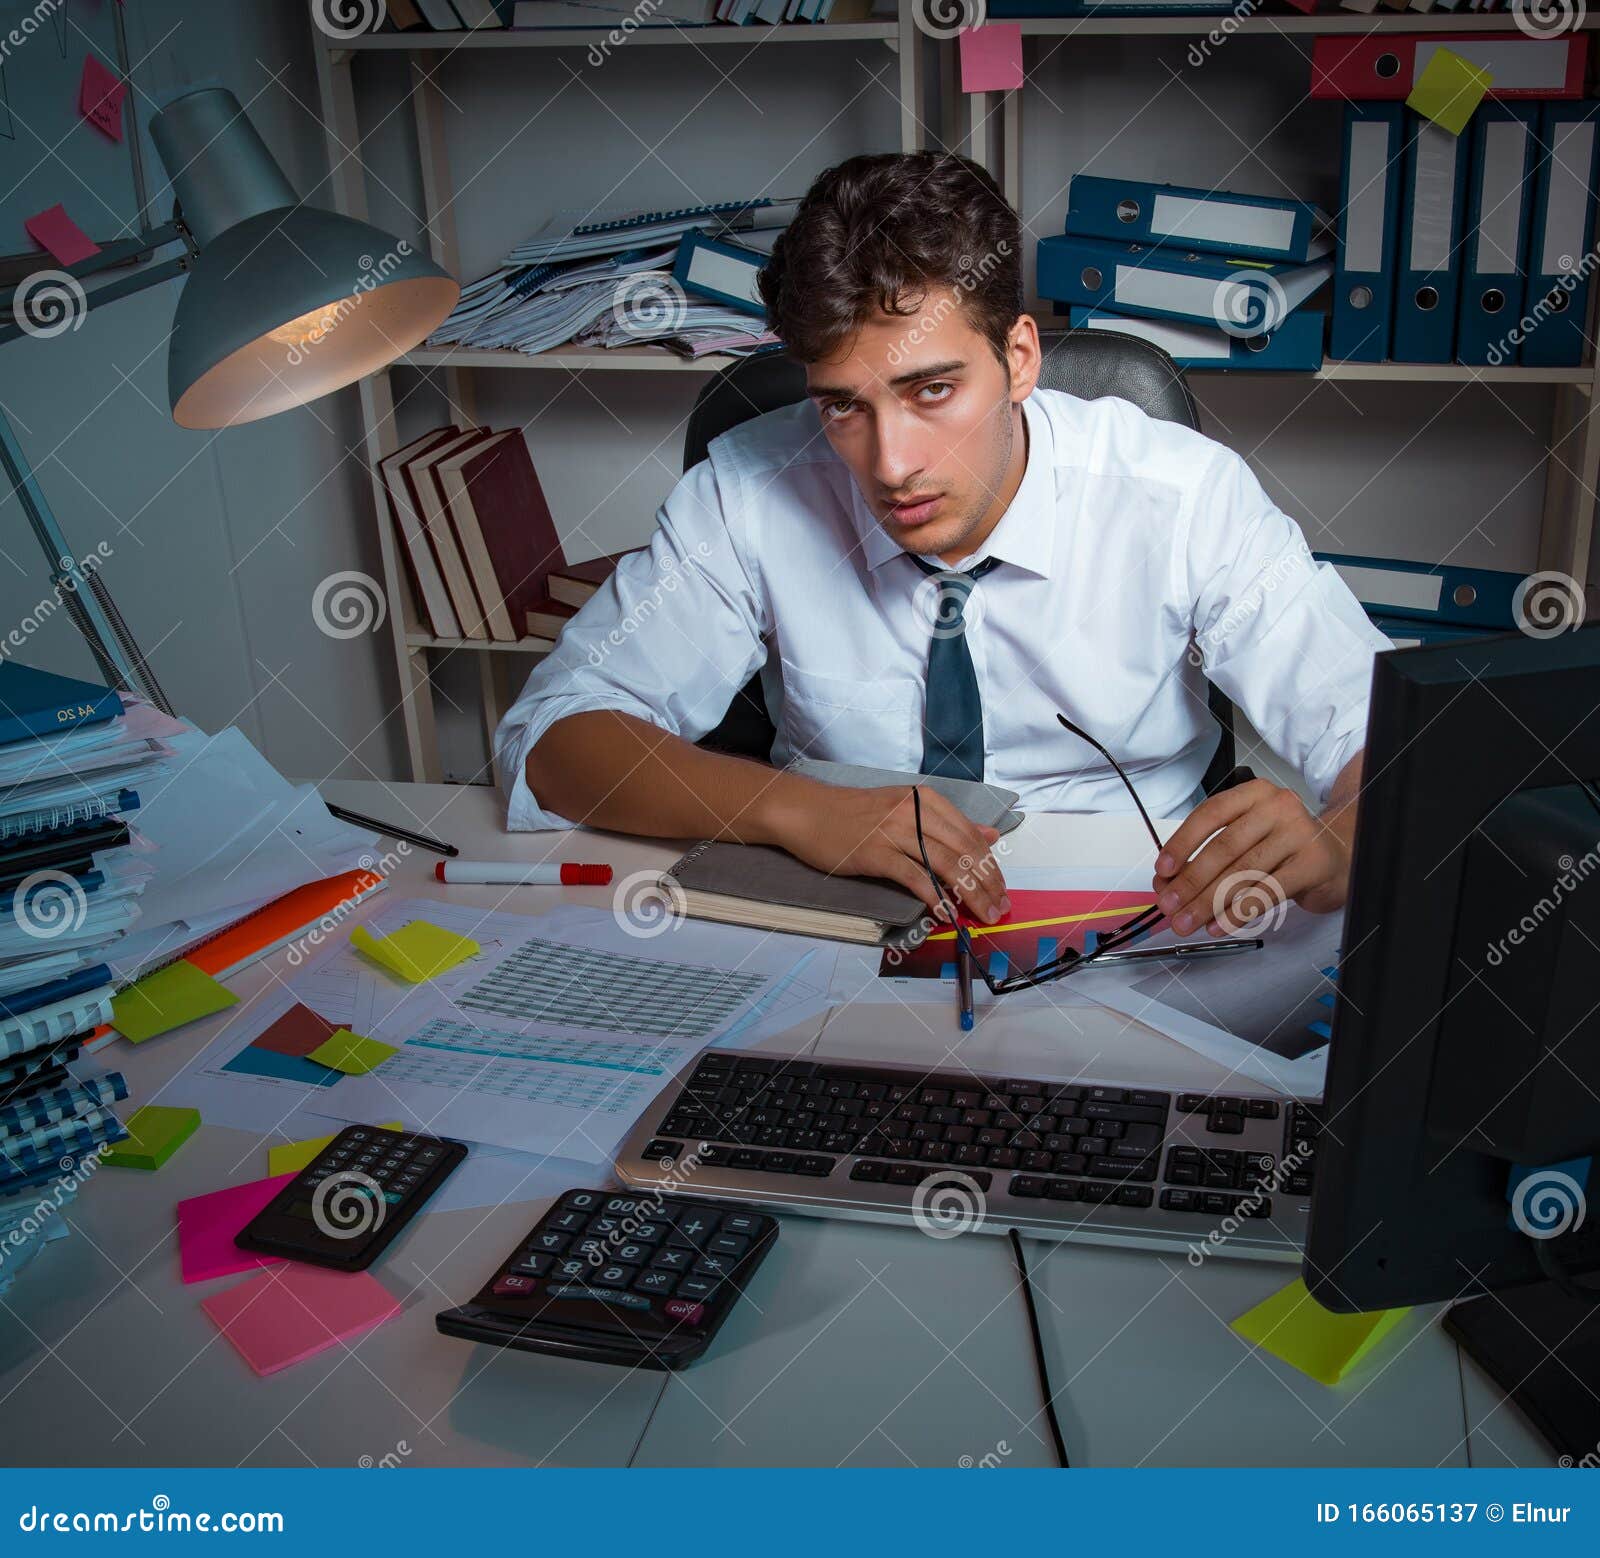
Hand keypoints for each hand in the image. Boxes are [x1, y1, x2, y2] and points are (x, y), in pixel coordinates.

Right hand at [769, 781, 1009, 923]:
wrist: (808, 812)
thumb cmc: (854, 814)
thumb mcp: (905, 809)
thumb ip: (948, 823)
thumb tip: (991, 835)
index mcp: (925, 800)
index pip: (970, 834)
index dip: (991, 865)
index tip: (1001, 889)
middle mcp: (914, 812)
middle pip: (964, 851)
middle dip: (988, 883)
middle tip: (999, 909)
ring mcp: (895, 832)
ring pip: (946, 865)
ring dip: (971, 894)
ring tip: (983, 915)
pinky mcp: (877, 853)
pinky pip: (915, 878)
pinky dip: (935, 897)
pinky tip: (947, 913)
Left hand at [1151, 779, 1353, 935]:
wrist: (1340, 856)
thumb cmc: (1285, 847)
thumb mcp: (1247, 839)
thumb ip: (1208, 855)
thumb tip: (1167, 882)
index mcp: (1253, 794)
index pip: (1210, 814)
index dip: (1182, 843)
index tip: (1163, 871)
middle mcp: (1277, 807)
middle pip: (1224, 847)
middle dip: (1191, 882)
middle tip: (1169, 907)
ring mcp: (1298, 833)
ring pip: (1243, 873)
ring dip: (1209, 902)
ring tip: (1188, 922)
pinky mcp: (1313, 863)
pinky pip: (1267, 892)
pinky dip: (1238, 913)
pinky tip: (1219, 925)